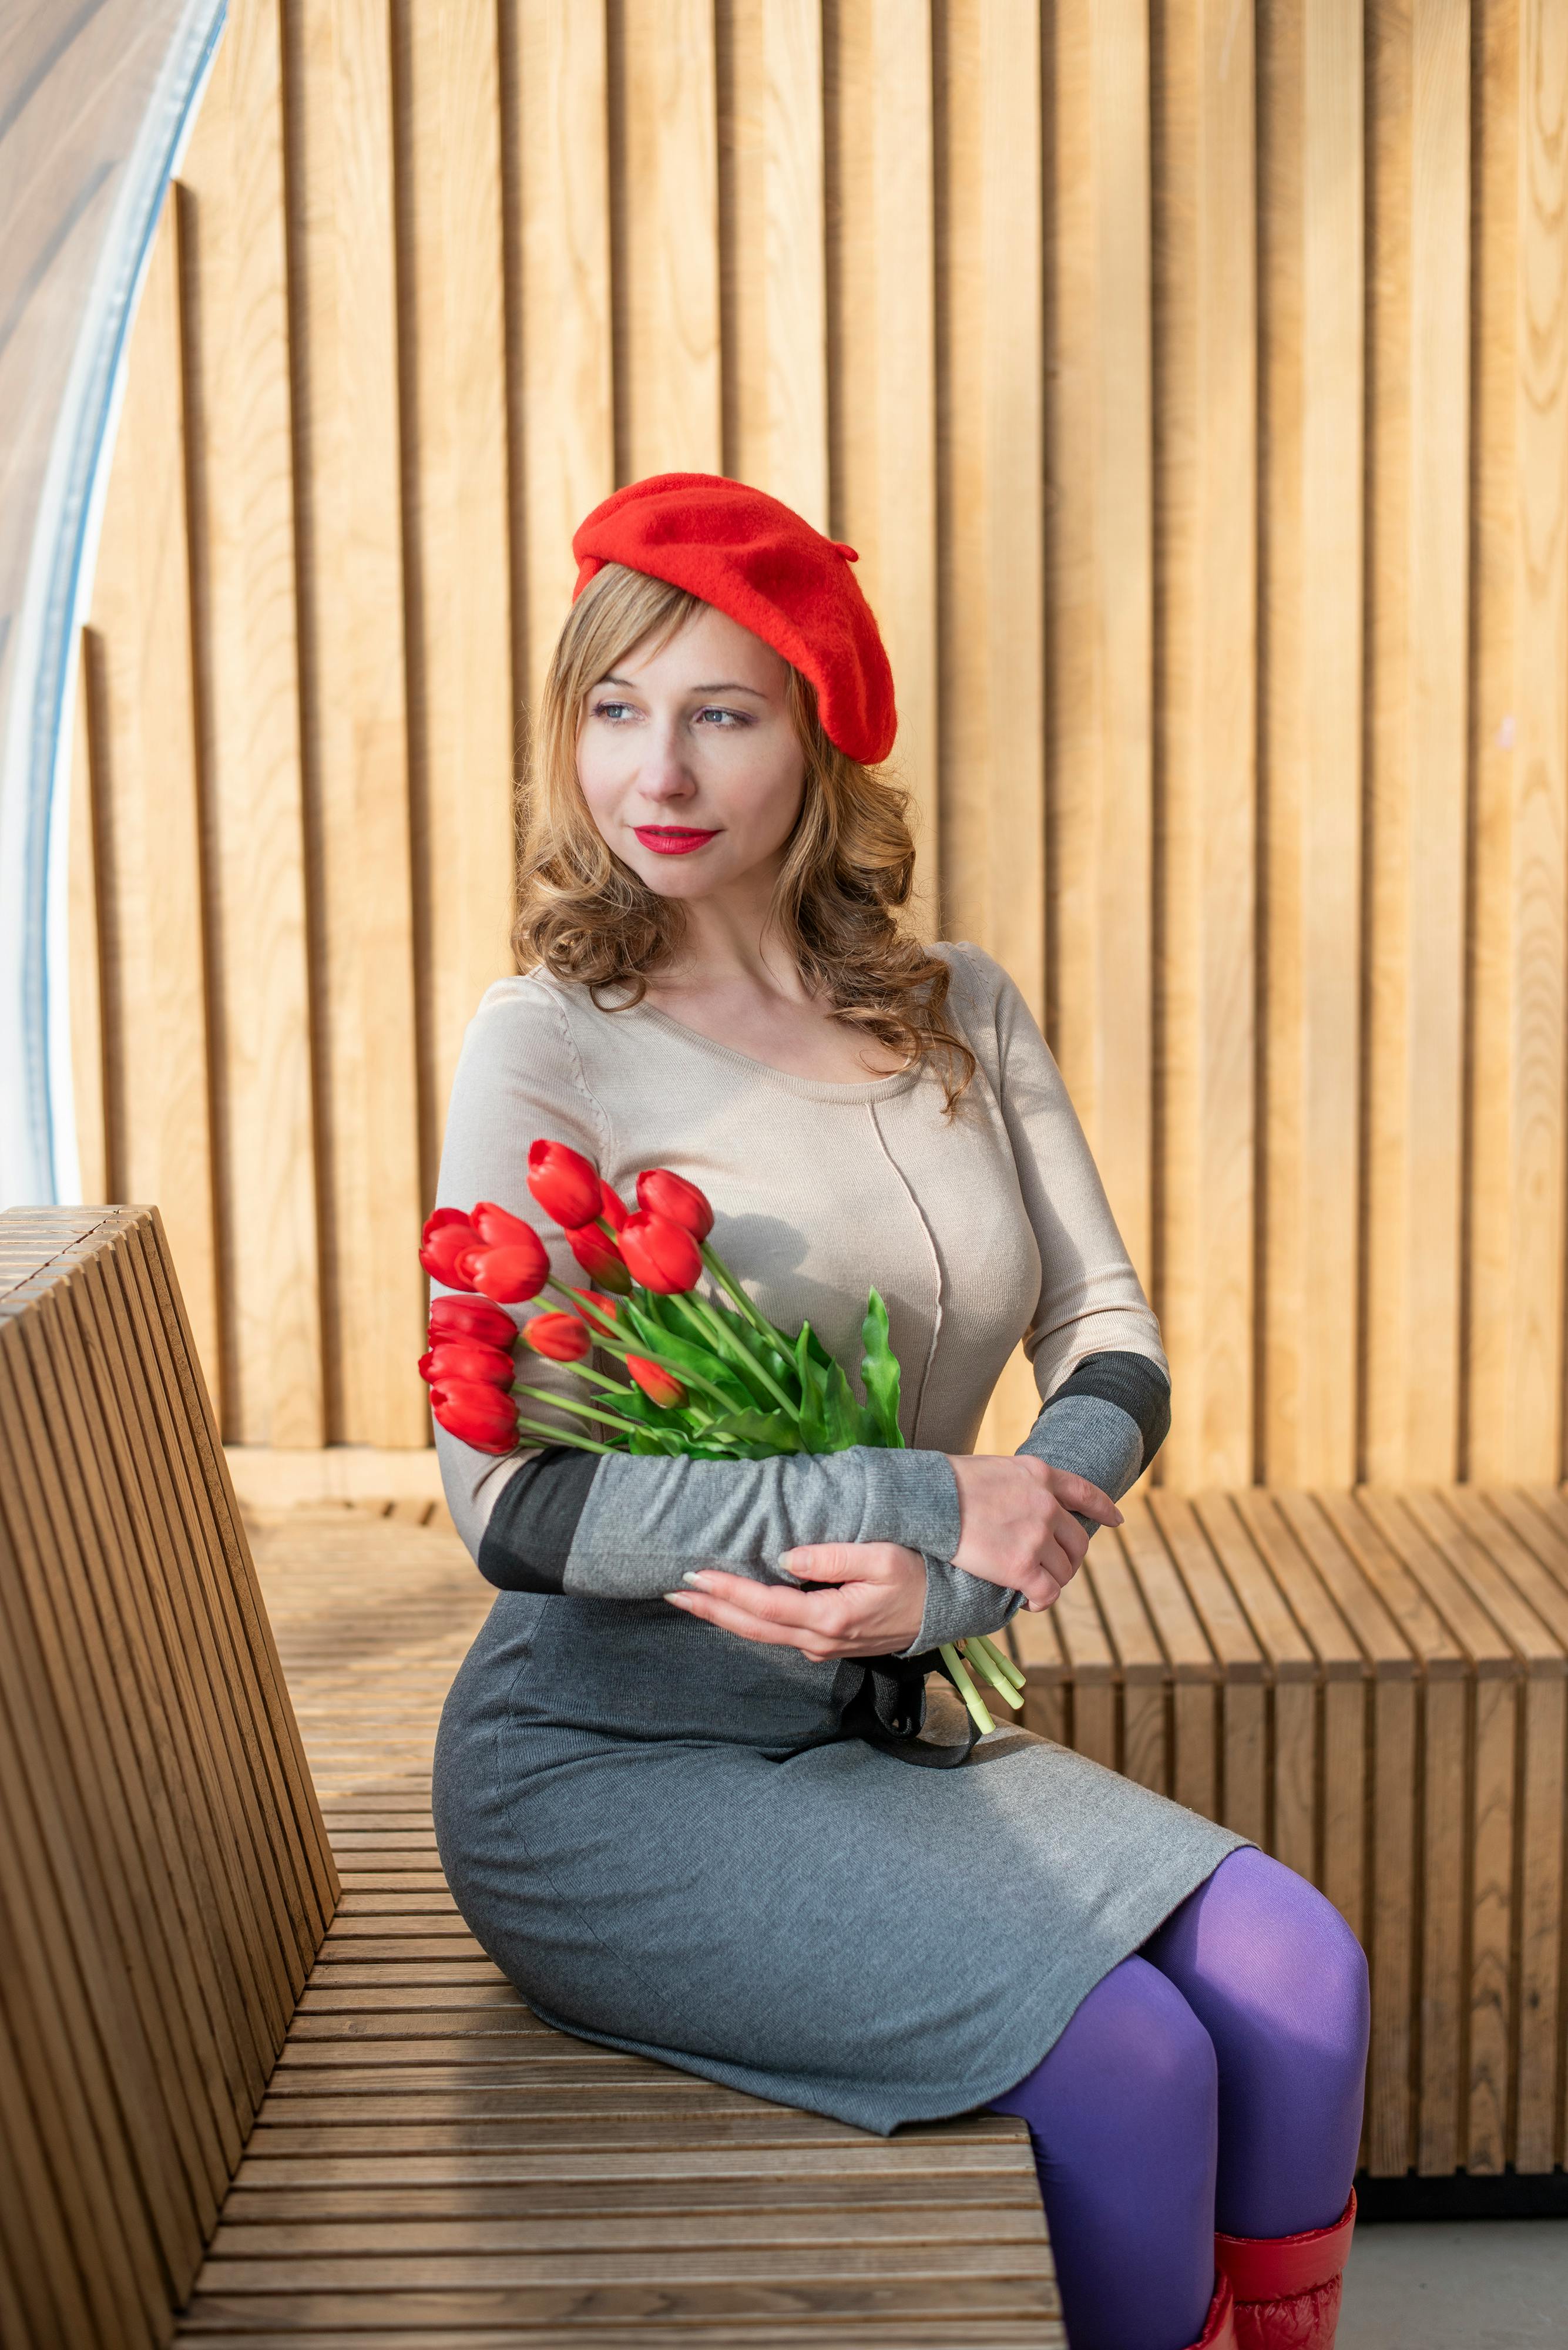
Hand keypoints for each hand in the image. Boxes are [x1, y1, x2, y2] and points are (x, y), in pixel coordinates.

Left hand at [664, 1541, 925, 1659]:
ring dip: (724, 1617)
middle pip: (753, 1627)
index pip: (765, 1606)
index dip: (726, 1591)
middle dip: (710, 1609)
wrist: (950, 1607)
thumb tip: (785, 1558)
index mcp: (832, 1618)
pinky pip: (778, 1635)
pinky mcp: (829, 1644)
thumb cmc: (921, 1575)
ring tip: (691, 1599)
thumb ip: (832, 1557)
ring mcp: (824, 1646)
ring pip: (762, 1635)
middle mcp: (821, 1640)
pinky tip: (732, 1608)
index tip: (693, 1576)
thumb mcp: (882, 1556)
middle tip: (671, 1592)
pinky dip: (749, 1621)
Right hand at [945, 1453, 1120, 1611]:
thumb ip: (1017, 1485)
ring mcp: (1036, 1537)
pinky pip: (1047, 1593)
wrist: (929, 1499)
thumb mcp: (995, 1469)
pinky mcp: (1021, 1567)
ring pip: (1064, 1571)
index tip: (1116, 1519)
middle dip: (1069, 1559)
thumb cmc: (948, 1484)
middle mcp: (1047, 1506)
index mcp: (1040, 1476)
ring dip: (1053, 1581)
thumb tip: (1017, 1503)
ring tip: (1033, 1587)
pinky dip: (1042, 1602)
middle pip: (1077, 1541)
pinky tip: (1029, 1603)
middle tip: (1052, 1570)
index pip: (1084, 1493)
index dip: (1103, 1508)